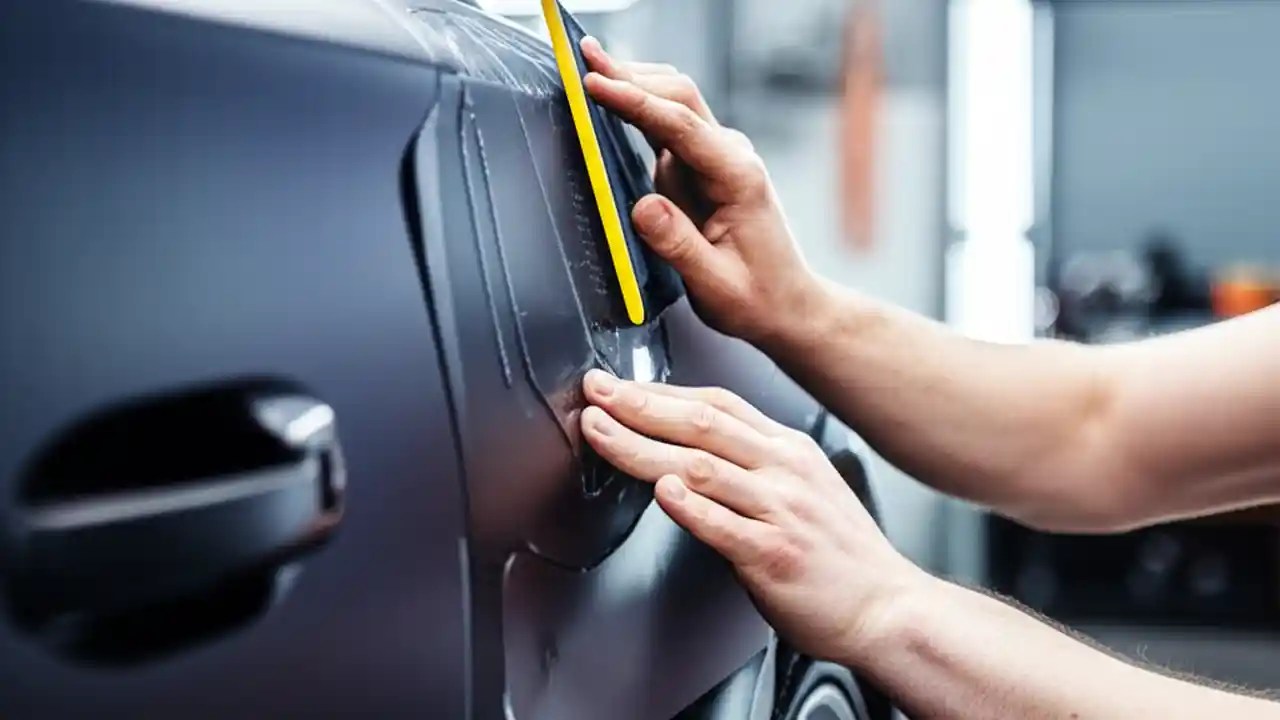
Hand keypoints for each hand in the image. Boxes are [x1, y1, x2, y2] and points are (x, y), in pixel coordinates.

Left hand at [579, 369, 927, 665]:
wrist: (888, 608)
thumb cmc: (842, 556)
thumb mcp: (805, 486)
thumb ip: (753, 463)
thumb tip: (691, 446)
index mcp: (788, 450)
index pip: (716, 403)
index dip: (660, 391)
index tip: (618, 386)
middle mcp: (784, 471)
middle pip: (701, 424)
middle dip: (639, 405)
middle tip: (597, 393)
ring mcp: (780, 510)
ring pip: (700, 466)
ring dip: (642, 446)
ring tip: (601, 433)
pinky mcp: (773, 554)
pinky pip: (723, 524)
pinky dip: (689, 505)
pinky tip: (661, 491)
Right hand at [581, 39, 821, 346]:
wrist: (787, 305)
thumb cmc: (756, 298)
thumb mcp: (715, 284)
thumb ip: (678, 245)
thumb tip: (642, 206)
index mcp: (737, 177)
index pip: (678, 125)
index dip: (633, 100)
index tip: (594, 83)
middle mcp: (730, 156)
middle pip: (677, 97)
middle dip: (629, 74)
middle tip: (583, 57)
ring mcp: (717, 158)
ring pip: (672, 104)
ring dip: (633, 84)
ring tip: (590, 68)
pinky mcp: (703, 168)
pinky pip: (668, 128)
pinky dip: (639, 108)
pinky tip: (615, 96)